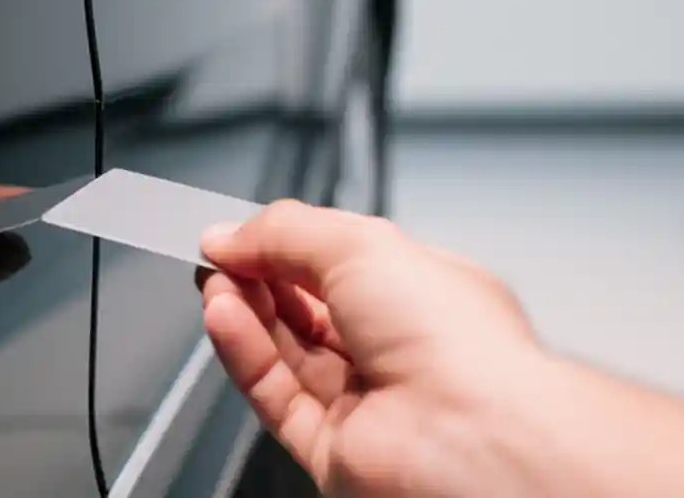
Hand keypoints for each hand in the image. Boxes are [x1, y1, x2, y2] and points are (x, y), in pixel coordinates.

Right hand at [196, 201, 545, 495]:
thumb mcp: (360, 244)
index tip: (238, 232)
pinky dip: (244, 354)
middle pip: (306, 308)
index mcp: (422, 294)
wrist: (470, 438)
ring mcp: (365, 403)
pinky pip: (276, 396)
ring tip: (213, 280)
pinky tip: (221, 316)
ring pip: (286, 353)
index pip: (339, 263)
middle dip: (258, 276)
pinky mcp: (333, 449)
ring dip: (244, 311)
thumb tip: (228, 234)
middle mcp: (397, 351)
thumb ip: (284, 232)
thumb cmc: (456, 341)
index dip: (286, 245)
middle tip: (218, 253)